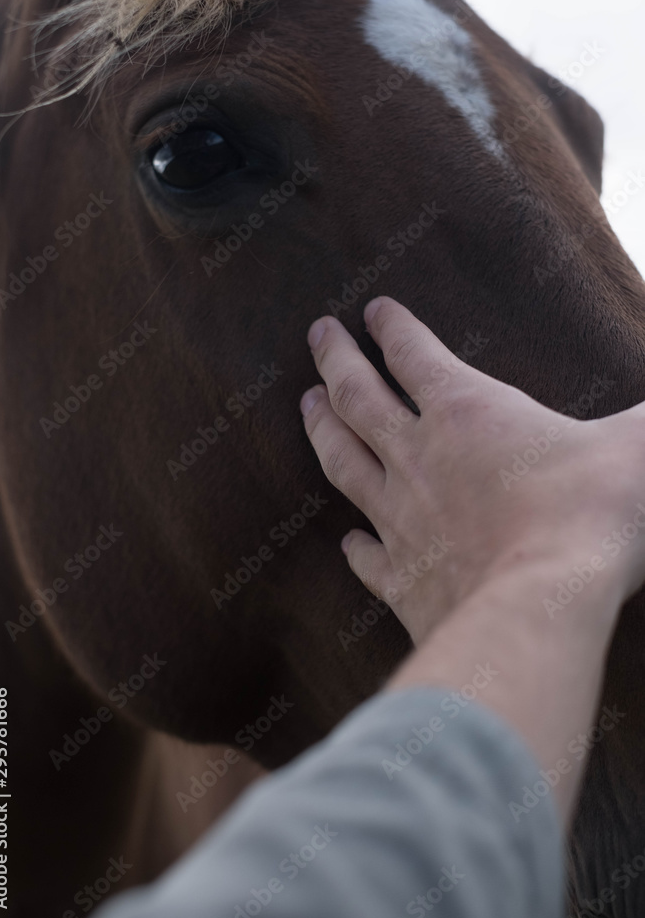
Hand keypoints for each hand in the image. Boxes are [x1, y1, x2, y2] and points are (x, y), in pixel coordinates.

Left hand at [301, 296, 644, 645]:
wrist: (541, 607)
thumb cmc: (589, 516)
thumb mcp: (637, 446)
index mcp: (466, 413)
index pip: (414, 354)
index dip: (392, 327)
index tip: (374, 309)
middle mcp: (418, 458)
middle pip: (359, 396)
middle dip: (335, 359)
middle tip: (316, 334)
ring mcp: (400, 520)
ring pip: (343, 462)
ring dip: (321, 430)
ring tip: (306, 404)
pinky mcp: (400, 578)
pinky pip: (365, 555)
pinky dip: (354, 544)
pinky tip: (347, 540)